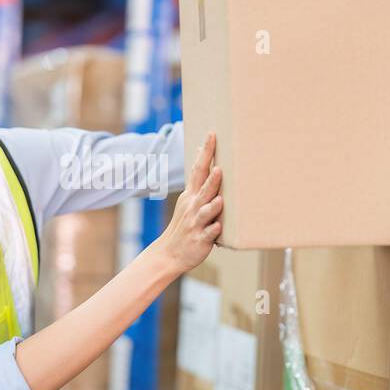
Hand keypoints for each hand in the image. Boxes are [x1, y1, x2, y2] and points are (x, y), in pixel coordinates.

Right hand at [154, 131, 221, 275]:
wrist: (169, 254)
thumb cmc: (185, 225)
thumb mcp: (189, 202)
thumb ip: (199, 185)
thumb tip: (207, 164)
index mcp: (191, 195)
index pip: (198, 169)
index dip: (205, 153)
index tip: (212, 135)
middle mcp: (193, 207)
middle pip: (203, 188)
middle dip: (211, 177)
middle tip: (220, 164)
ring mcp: (196, 223)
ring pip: (206, 211)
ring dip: (212, 204)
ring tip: (220, 197)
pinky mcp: (200, 240)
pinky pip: (208, 234)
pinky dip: (213, 230)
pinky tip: (218, 227)